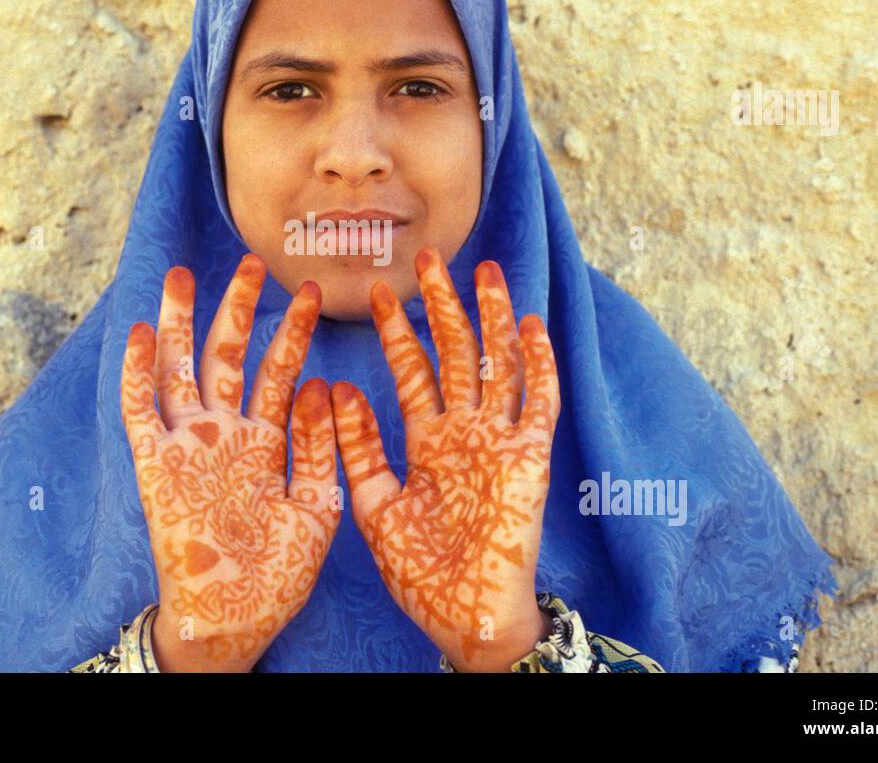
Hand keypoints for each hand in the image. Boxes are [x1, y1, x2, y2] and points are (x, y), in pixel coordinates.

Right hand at [121, 254, 340, 671]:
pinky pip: (141, 413)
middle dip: (237, 309)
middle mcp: (224, 434)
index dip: (292, 331)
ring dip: (181, 324)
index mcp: (264, 441)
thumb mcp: (318, 503)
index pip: (278, 372)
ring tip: (184, 275)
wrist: (235, 620)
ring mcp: (188, 447)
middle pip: (226, 356)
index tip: (312, 291)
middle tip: (252, 262)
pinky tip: (145, 334)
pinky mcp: (156, 467)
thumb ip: (318, 445)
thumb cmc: (279, 572)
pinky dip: (140, 374)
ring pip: (180, 372)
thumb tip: (323, 384)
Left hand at [331, 247, 560, 671]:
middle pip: (456, 354)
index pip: (413, 372)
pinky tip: (531, 326)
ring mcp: (500, 442)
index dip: (399, 333)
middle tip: (431, 257)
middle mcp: (465, 432)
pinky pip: (539, 405)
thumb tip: (338, 387)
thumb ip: (359, 449)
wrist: (466, 618)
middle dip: (444, 306)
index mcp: (428, 441)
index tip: (382, 293)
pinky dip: (539, 366)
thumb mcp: (375, 505)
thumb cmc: (421, 572)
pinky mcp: (532, 460)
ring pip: (500, 366)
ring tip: (484, 272)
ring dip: (493, 319)